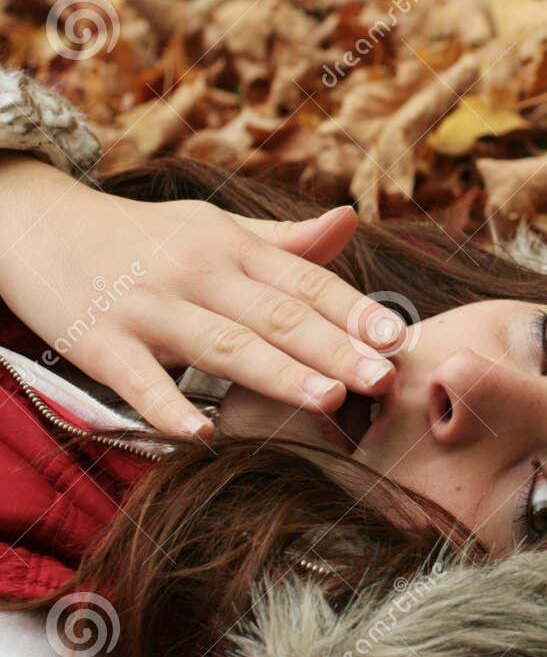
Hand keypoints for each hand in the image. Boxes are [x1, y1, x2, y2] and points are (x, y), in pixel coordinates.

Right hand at [0, 156, 404, 436]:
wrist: (36, 222)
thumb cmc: (139, 235)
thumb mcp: (212, 225)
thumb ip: (282, 239)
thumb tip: (350, 221)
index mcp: (231, 246)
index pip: (305, 279)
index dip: (354, 310)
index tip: (399, 339)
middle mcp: (197, 272)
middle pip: (276, 313)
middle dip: (333, 348)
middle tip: (384, 378)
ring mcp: (149, 307)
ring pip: (222, 343)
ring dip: (277, 372)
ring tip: (329, 399)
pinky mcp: (99, 341)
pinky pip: (138, 380)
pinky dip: (167, 407)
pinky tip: (201, 435)